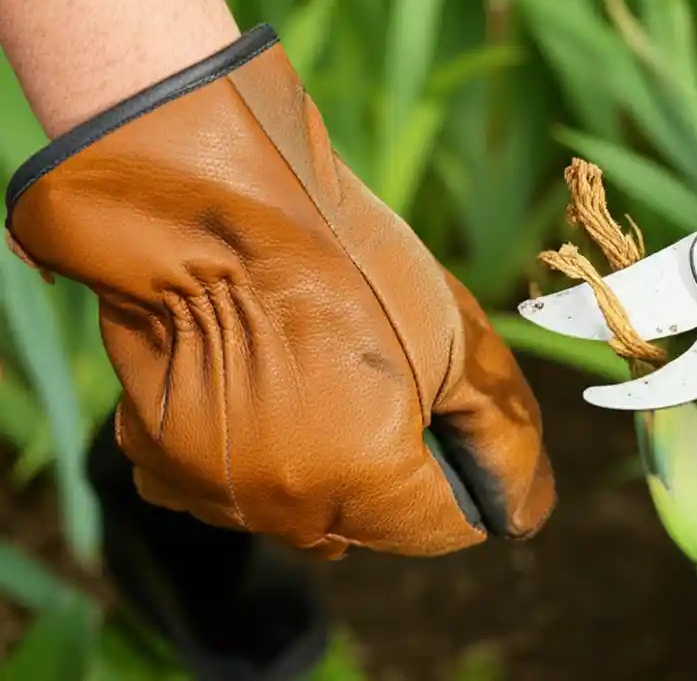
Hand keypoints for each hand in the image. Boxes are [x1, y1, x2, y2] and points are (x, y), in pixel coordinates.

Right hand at [4, 26, 554, 558]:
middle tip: (377, 367)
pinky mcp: (155, 459)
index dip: (463, 466)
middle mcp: (280, 510)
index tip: (448, 401)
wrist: (196, 194)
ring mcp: (209, 490)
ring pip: (300, 503)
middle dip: (394, 463)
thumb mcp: (455, 337)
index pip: (447, 524)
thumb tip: (520, 511)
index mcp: (361, 483)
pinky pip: (228, 481)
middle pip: (373, 520)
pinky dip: (253, 448)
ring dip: (321, 459)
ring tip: (309, 361)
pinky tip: (252, 378)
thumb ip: (501, 439)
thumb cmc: (336, 253)